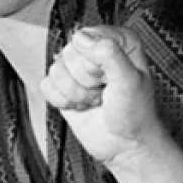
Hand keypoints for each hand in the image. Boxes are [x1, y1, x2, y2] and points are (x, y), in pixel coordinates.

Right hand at [42, 25, 166, 169]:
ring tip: (96, 99)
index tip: (109, 77)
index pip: (86, 37)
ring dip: (77, 94)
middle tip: (104, 91)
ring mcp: (78, 67)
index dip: (94, 62)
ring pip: (56, 70)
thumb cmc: (135, 114)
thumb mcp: (130, 81)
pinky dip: (64, 101)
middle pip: (69, 54)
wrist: (126, 145)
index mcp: (118, 40)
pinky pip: (47, 85)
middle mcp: (96, 50)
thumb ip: (111, 55)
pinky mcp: (64, 85)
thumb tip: (84, 39)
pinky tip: (82, 105)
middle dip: (86, 81)